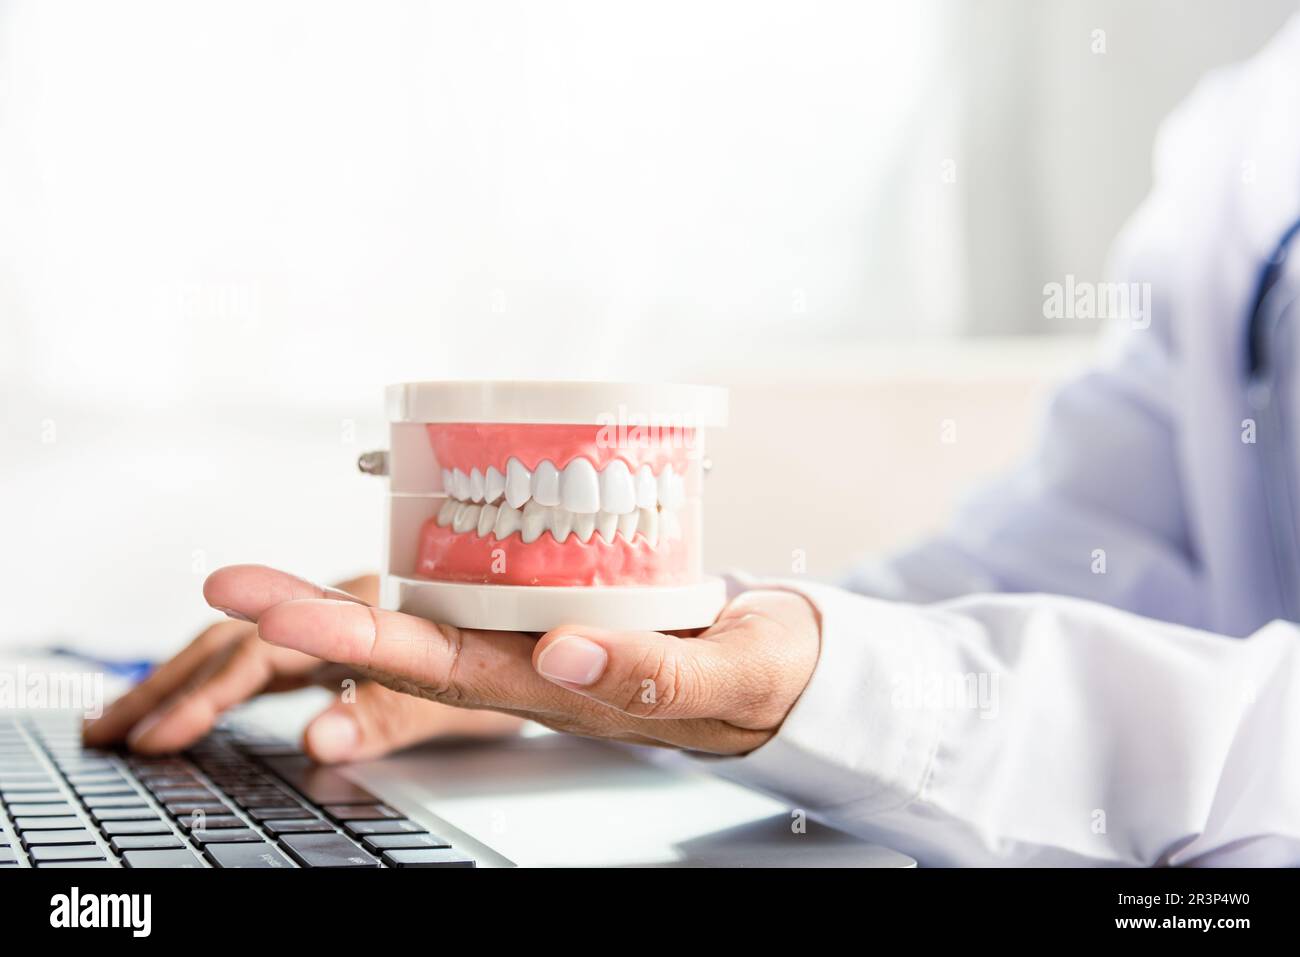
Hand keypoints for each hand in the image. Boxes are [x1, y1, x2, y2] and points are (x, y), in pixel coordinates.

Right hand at [84, 568, 523, 760]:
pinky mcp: (348, 637)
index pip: (314, 630)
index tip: (186, 693)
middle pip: (259, 639)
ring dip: (183, 682)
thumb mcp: (484, 704)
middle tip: (118, 730)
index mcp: (405, 608)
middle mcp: (368, 601)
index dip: (245, 659)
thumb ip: (409, 717)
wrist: (570, 642)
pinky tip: (189, 703)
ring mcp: (353, 618)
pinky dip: (216, 683)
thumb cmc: (536, 662)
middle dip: (182, 684)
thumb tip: (322, 738)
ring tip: (123, 723)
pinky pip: (269, 659)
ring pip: (253, 646)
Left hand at [229, 566, 821, 753]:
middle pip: (411, 649)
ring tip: (256, 575)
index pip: (453, 674)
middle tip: (231, 585)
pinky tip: (366, 537)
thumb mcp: (731, 674)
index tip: (295, 623)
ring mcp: (537, 637)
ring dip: (340, 601)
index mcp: (565, 690)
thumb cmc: (759, 675)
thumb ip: (656, 672)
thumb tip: (563, 651)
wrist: (777, 668)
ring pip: (427, 619)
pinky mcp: (554, 602)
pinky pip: (473, 585)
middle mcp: (532, 667)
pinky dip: (411, 566)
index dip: (369, 650)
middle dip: (317, 622)